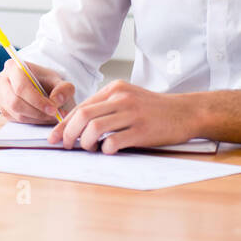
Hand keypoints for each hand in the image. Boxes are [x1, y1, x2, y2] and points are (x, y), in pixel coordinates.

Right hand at [0, 59, 75, 123]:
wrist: (42, 87)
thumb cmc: (48, 82)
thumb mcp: (61, 82)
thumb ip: (64, 89)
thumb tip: (56, 100)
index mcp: (13, 67)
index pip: (21, 87)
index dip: (37, 101)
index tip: (53, 109)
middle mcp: (2, 80)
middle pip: (16, 102)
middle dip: (37, 112)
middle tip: (54, 116)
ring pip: (16, 113)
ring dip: (37, 118)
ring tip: (53, 117)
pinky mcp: (2, 109)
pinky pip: (16, 120)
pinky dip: (32, 121)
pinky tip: (43, 117)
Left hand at [48, 80, 190, 153]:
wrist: (185, 112)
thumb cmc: (154, 109)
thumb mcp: (128, 98)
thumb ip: (106, 106)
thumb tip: (77, 124)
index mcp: (114, 89)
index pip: (81, 106)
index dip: (64, 123)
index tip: (55, 136)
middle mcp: (121, 99)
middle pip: (83, 115)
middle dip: (68, 133)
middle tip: (66, 145)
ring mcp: (132, 114)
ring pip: (94, 129)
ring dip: (85, 143)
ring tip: (89, 149)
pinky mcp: (142, 130)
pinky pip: (114, 141)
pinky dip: (105, 149)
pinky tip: (108, 151)